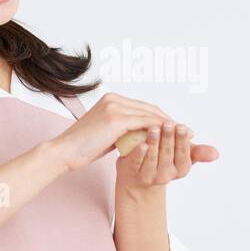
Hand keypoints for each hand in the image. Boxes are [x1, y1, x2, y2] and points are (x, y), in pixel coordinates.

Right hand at [46, 92, 173, 171]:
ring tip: (182, 136)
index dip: (160, 118)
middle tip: (185, 132)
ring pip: (150, 114)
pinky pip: (144, 122)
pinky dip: (159, 129)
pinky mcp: (116, 118)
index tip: (174, 129)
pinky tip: (168, 139)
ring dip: (168, 125)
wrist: (64, 151)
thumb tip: (140, 135)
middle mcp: (114, 99)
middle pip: (149, 108)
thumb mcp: (106, 134)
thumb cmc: (83, 147)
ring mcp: (115, 106)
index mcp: (111, 99)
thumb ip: (123, 130)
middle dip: (168, 121)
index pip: (143, 107)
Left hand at [116, 119, 218, 192]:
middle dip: (169, 138)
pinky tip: (141, 143)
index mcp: (180, 169)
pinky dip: (139, 153)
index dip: (182, 140)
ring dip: (154, 142)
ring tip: (154, 128)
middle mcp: (165, 176)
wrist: (138, 176)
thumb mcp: (181, 155)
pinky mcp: (132, 174)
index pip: (184, 154)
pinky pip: (136, 163)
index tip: (181, 126)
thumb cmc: (162, 160)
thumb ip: (197, 151)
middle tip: (169, 124)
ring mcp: (148, 176)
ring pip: (153, 158)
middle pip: (168, 155)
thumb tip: (216, 153)